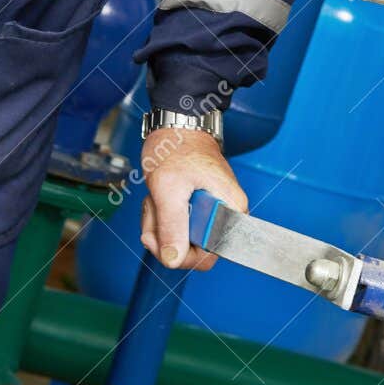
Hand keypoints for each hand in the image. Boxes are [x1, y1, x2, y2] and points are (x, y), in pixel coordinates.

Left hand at [140, 126, 246, 271]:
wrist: (175, 125)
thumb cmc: (177, 146)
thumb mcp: (169, 187)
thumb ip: (172, 225)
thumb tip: (173, 259)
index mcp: (230, 209)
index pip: (210, 255)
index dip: (182, 253)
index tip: (161, 234)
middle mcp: (226, 213)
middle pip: (194, 250)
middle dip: (165, 236)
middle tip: (153, 212)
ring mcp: (212, 211)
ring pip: (182, 240)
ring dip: (160, 226)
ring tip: (155, 200)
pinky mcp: (199, 209)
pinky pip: (179, 227)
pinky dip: (162, 218)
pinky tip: (158, 200)